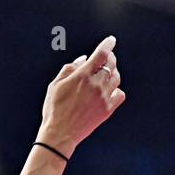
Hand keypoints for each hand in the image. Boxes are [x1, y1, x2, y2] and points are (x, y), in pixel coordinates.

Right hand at [37, 35, 124, 157]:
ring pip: (116, 78)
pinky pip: (120, 94)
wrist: (60, 134)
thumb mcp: (55, 85)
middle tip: (106, 58)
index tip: (111, 40)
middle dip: (109, 58)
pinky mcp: (107, 110)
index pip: (101, 54)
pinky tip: (109, 91)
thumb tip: (83, 59)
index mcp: (82, 76)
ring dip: (113, 73)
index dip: (108, 44)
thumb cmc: (54, 109)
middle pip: (111, 64)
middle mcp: (96, 85)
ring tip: (106, 75)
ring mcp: (103, 97)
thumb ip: (69, 68)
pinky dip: (117, 90)